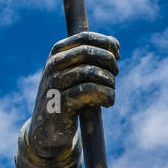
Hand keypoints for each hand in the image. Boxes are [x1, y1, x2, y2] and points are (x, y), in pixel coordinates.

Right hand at [28, 31, 119, 156]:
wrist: (49, 130)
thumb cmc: (69, 97)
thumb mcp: (78, 74)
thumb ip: (93, 58)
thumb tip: (116, 46)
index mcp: (57, 53)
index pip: (85, 38)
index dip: (106, 43)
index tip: (118, 54)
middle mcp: (53, 65)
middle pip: (88, 52)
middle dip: (109, 61)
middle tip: (116, 74)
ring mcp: (54, 84)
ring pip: (90, 72)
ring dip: (109, 82)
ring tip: (111, 91)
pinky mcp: (60, 104)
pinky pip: (89, 92)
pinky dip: (106, 95)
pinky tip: (108, 102)